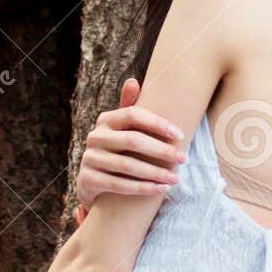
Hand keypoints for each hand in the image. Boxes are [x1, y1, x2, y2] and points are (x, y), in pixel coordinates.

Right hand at [73, 77, 186, 225]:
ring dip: (155, 173)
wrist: (93, 181)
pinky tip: (160, 189)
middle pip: (133, 141)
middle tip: (183, 159)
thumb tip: (132, 81)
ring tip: (175, 179)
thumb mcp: (122, 129)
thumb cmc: (117, 150)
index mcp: (106, 120)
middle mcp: (95, 136)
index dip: (158, 123)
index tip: (180, 135)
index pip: (133, 114)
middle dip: (162, 151)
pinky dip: (142, 188)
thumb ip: (130, 108)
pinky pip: (119, 184)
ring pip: (127, 165)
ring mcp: (90, 158)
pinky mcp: (88, 180)